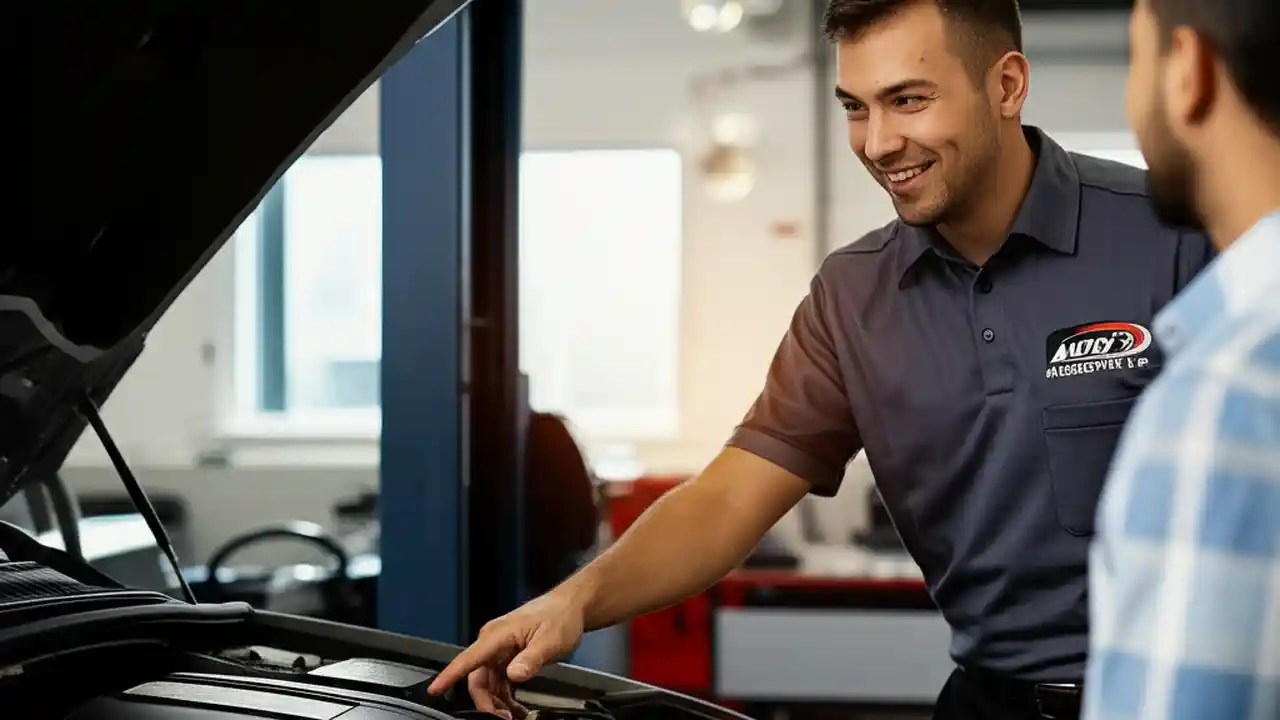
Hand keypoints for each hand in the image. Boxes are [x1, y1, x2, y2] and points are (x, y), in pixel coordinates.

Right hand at [427, 589, 586, 718]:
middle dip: (485, 702)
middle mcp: (494, 642)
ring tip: (512, 716)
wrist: (570, 607)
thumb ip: (531, 659)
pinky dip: (505, 696)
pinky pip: (499, 680)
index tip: (435, 689)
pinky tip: (515, 708)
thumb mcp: (550, 640)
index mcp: (498, 635)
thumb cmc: (560, 617)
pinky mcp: (508, 655)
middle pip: (477, 678)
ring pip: (488, 682)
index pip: (468, 658)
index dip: (449, 675)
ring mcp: (500, 649)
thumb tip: (514, 675)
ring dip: (496, 702)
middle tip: (502, 719)